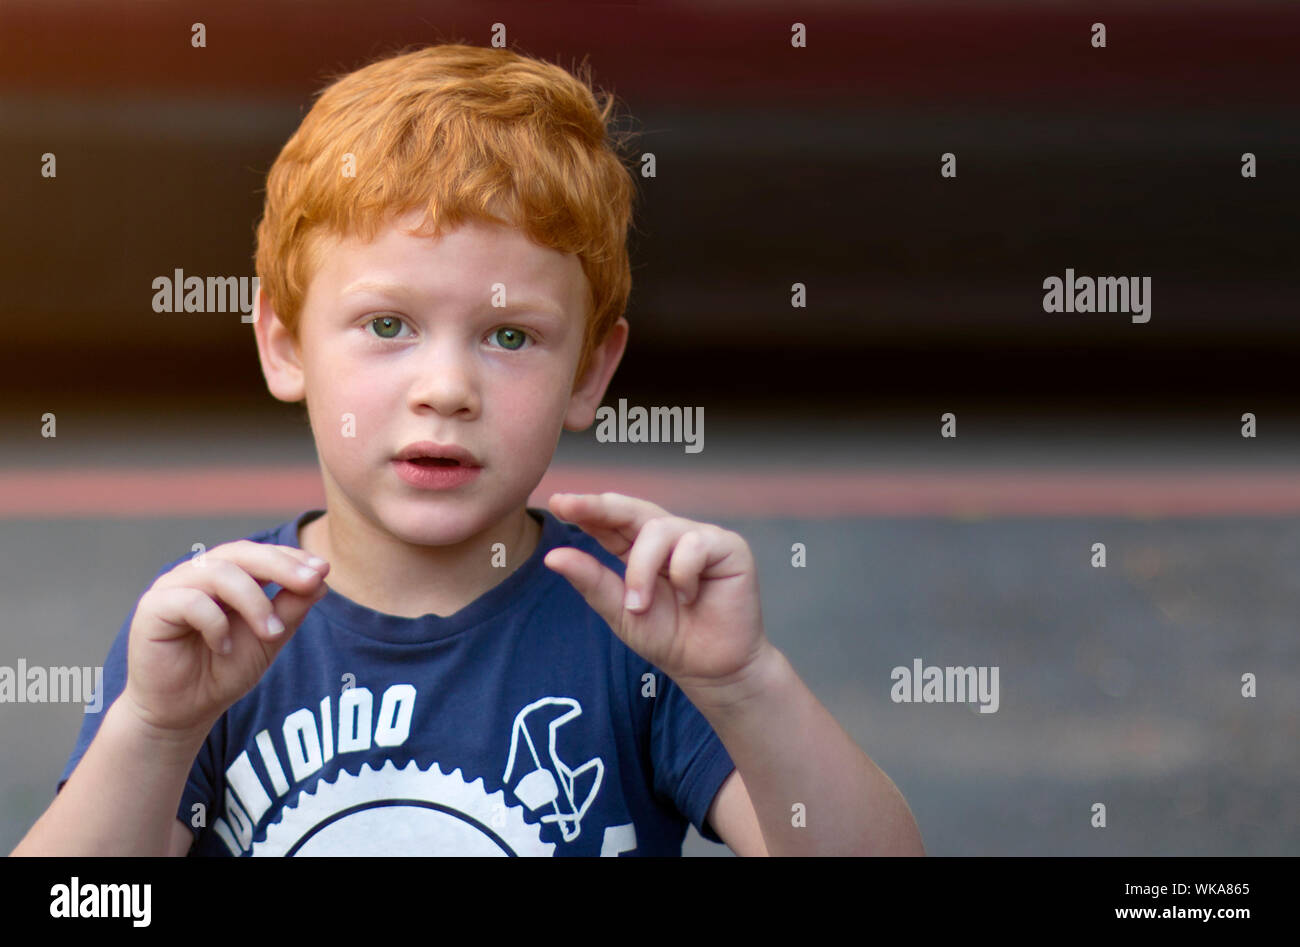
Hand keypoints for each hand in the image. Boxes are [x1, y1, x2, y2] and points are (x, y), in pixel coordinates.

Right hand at [123, 541, 329, 738]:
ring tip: (272, 634)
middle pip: (241, 553)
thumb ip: (290, 609)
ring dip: (254, 602)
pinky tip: (223, 648)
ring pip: (219, 573)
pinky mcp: (152, 608)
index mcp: (226, 576)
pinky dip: (216, 623)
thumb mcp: (268, 639)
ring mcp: (172, 587)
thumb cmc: (223, 671)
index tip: (323, 570)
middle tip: (310, 582)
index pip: (261, 554)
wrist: (183, 711)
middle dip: (280, 565)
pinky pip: (191, 601)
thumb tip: (321, 578)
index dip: (291, 557)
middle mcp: (198, 574)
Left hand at [543, 493, 771, 702]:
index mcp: (640, 550)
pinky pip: (693, 544)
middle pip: (631, 509)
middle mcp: (670, 537)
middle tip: (567, 506)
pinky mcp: (728, 547)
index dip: (585, 510)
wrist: (711, 669)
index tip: (556, 503)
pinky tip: (690, 598)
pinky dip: (683, 574)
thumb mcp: (620, 612)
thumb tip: (553, 556)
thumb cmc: (669, 639)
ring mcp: (699, 538)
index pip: (611, 522)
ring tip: (640, 605)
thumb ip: (592, 581)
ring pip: (658, 529)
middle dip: (598, 507)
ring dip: (641, 570)